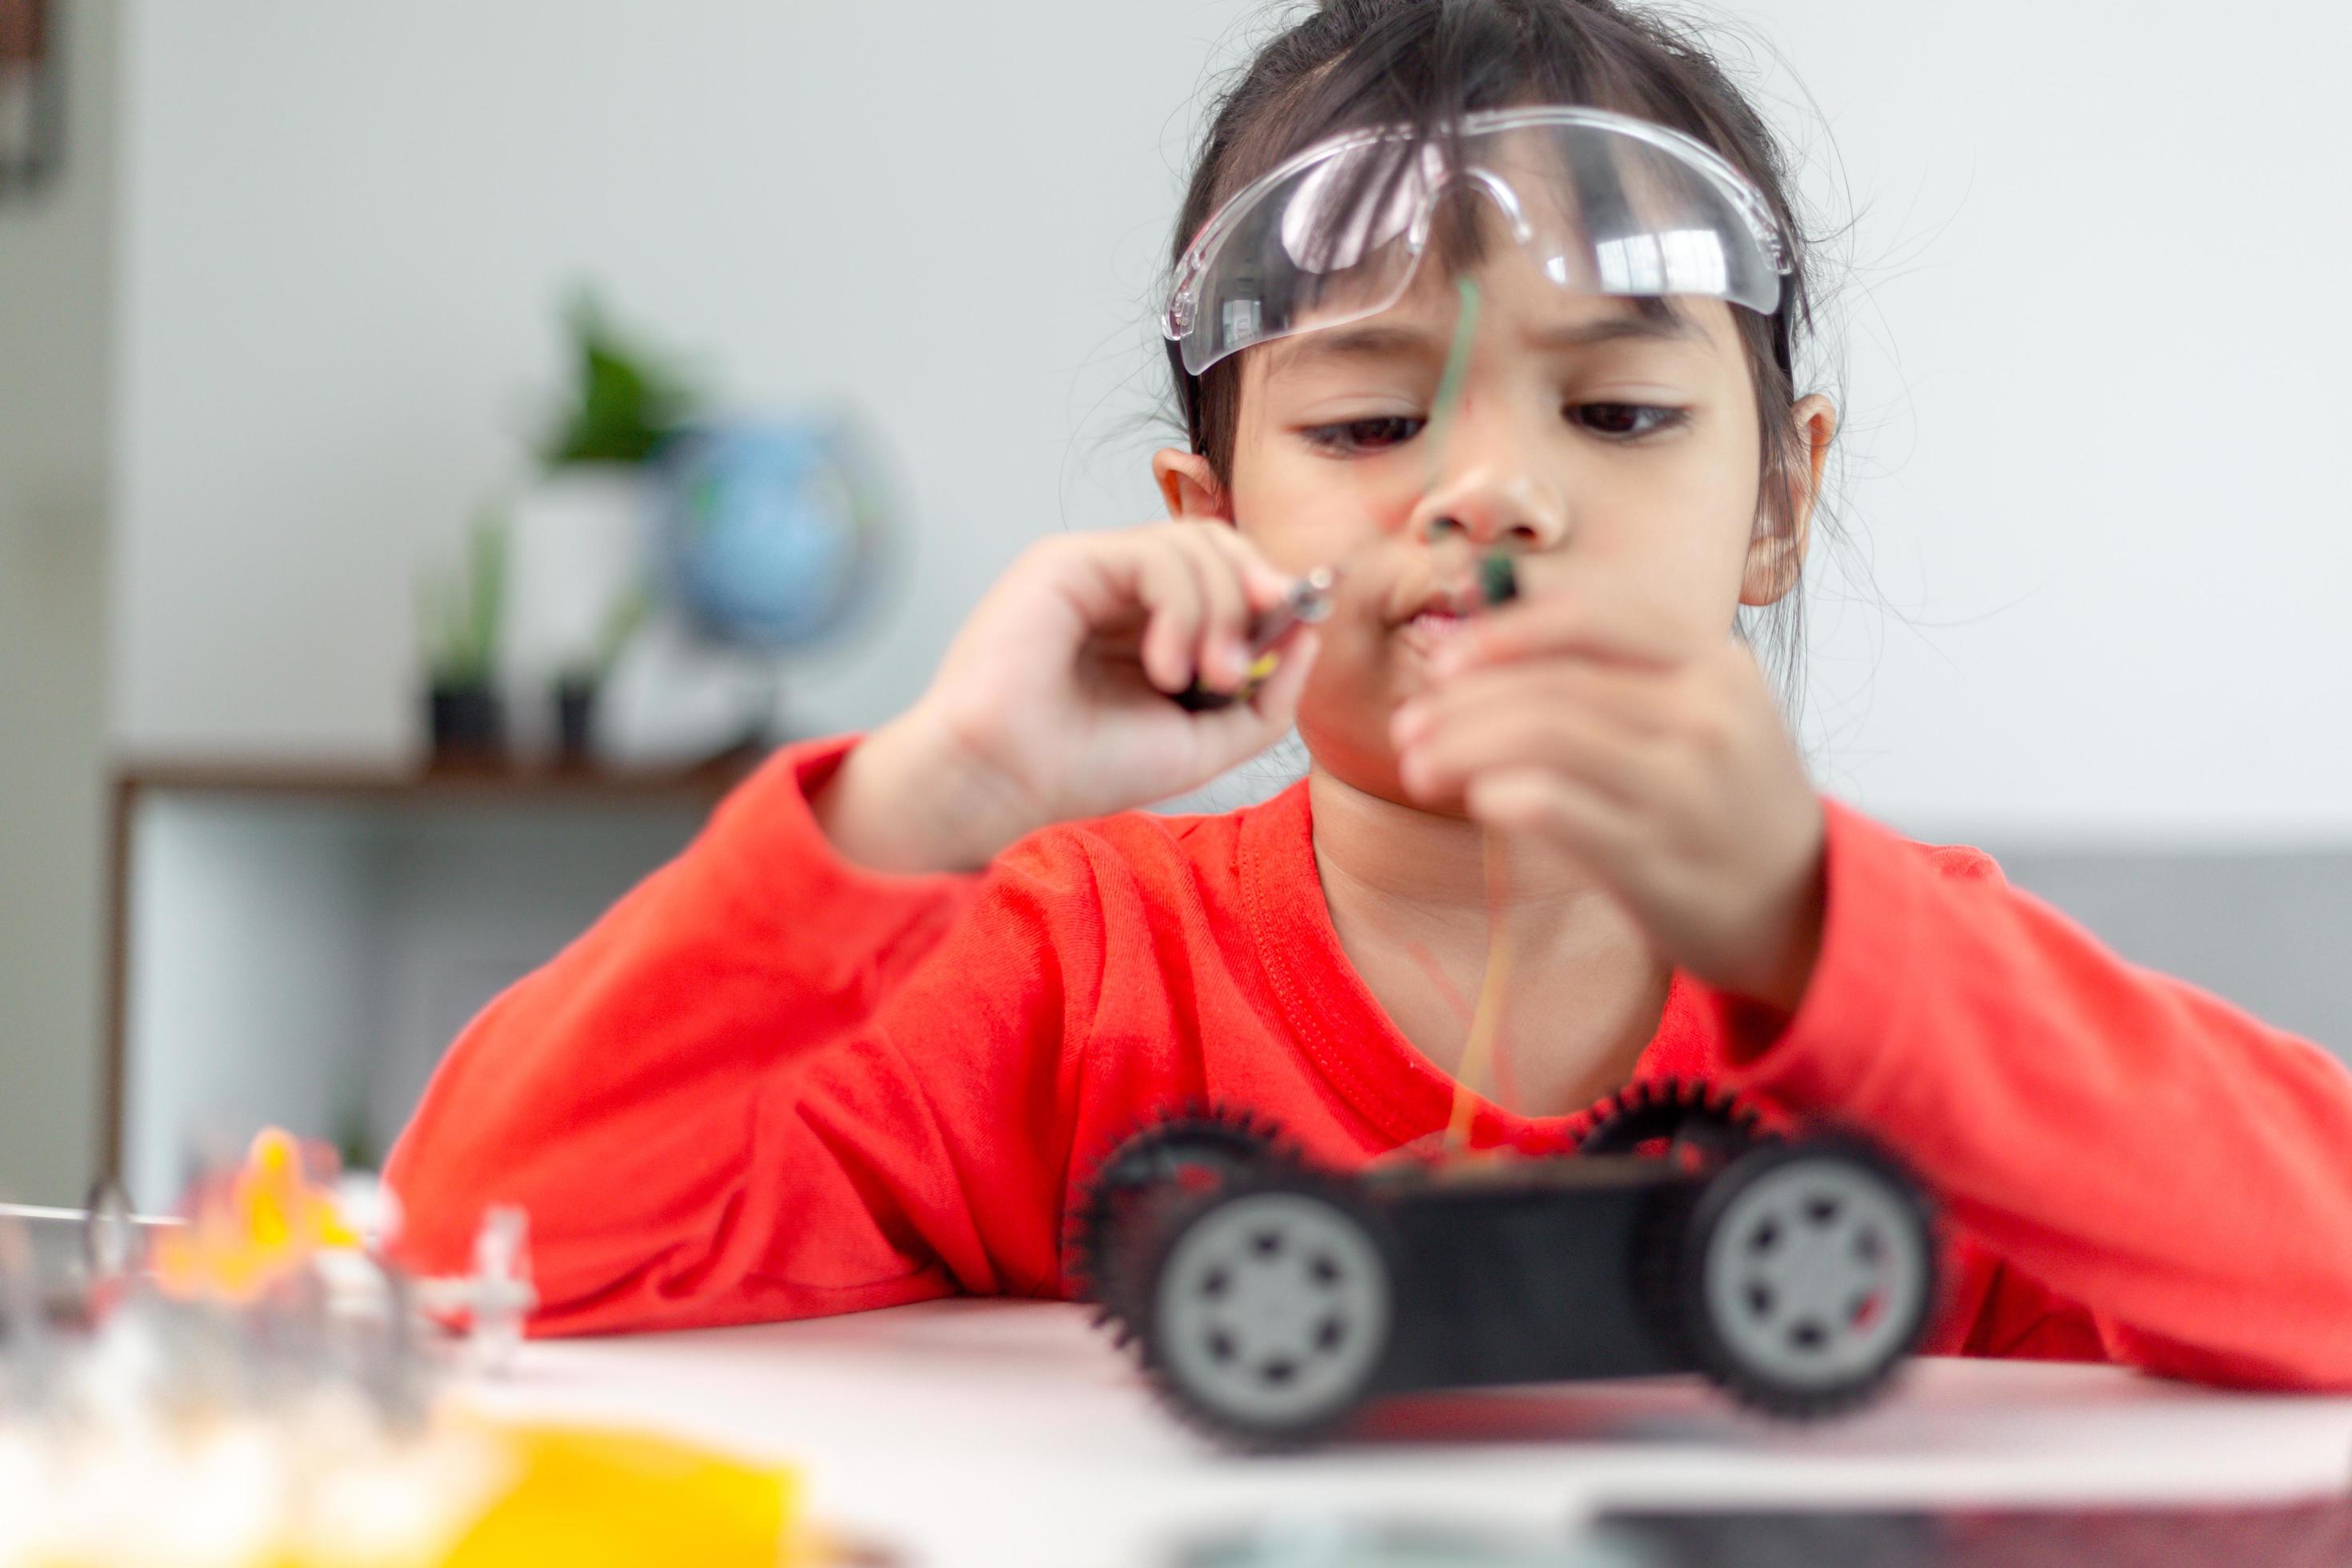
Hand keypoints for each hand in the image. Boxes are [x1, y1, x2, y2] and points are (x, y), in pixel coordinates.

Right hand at [820, 523, 1317, 871]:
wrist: (1002, 782)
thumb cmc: (1081, 769)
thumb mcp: (1202, 743)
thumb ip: (1263, 698)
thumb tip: (1307, 637)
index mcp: (1147, 624)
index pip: (1225, 573)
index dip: (1269, 591)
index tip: (1298, 627)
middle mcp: (1120, 589)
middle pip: (1215, 544)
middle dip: (1253, 590)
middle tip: (1244, 658)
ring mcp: (1091, 570)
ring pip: (1192, 546)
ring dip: (1218, 613)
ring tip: (1201, 680)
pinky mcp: (1066, 562)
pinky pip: (1155, 555)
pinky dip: (1183, 608)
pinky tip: (1166, 667)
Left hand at [1388, 592, 1826, 1013]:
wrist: (1803, 909)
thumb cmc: (1723, 804)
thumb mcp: (1700, 712)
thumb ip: (1618, 675)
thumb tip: (1485, 647)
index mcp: (1711, 662)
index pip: (1590, 617)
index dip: (1503, 632)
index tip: (1445, 662)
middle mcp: (1707, 713)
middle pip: (1553, 683)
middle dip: (1461, 702)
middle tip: (1408, 729)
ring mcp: (1686, 787)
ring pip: (1546, 736)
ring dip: (1462, 745)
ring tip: (1419, 767)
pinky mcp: (1660, 857)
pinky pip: (1558, 807)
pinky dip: (1501, 793)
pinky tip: (1477, 800)